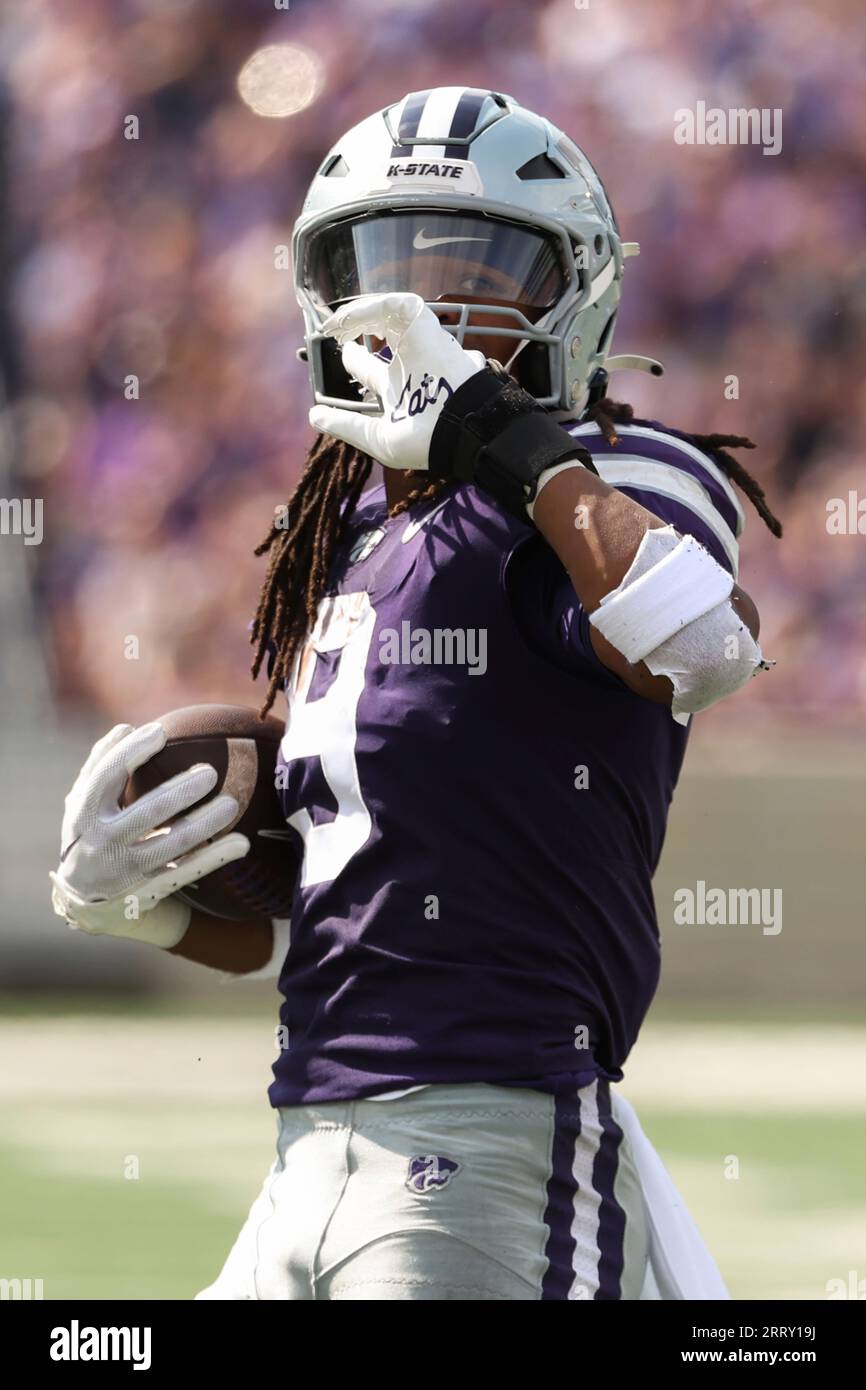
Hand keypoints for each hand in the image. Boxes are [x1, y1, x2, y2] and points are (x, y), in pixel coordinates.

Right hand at [49, 722, 249, 946]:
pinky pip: (187, 871)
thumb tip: (126, 728)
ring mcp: (128, 867)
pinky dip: (214, 857)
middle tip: (210, 772)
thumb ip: (99, 764)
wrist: (83, 896)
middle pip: (146, 814)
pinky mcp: (150, 887)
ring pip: (172, 845)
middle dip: (179, 793)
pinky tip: (241, 843)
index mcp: (86, 813)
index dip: (131, 753)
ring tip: (231, 804)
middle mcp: (105, 841)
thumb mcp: (81, 801)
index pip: (106, 778)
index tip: (160, 732)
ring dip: (204, 825)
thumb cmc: (89, 831)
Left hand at [308, 292, 485, 470]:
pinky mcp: (426, 327)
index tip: (336, 352)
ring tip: (334, 323)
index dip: (351, 360)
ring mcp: (418, 344)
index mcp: (399, 388)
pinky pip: (396, 306)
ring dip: (357, 314)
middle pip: (378, 335)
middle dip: (354, 327)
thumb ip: (346, 425)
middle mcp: (408, 363)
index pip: (371, 368)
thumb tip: (313, 416)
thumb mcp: (377, 437)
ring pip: (386, 315)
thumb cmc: (424, 441)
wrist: (459, 430)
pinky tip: (349, 319)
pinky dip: (370, 308)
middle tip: (333, 330)